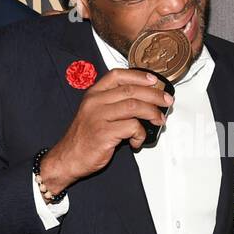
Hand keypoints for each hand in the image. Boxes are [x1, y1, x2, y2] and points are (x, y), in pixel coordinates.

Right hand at [38, 68, 172, 192]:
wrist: (68, 158)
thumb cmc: (84, 138)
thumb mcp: (94, 113)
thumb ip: (114, 104)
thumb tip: (143, 101)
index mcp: (93, 94)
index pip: (117, 75)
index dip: (138, 76)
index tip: (153, 80)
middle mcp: (95, 102)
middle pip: (131, 90)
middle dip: (154, 95)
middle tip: (166, 101)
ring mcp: (99, 117)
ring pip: (134, 106)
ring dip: (152, 113)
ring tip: (159, 120)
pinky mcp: (104, 133)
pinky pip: (132, 127)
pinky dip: (140, 134)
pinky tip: (136, 141)